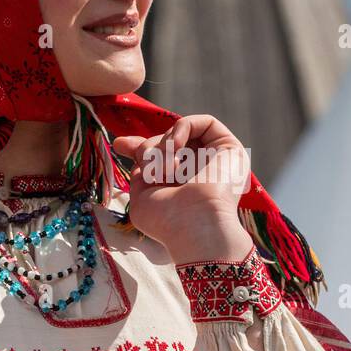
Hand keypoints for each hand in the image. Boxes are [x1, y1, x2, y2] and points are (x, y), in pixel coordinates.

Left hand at [112, 114, 254, 263]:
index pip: (162, 156)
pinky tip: (175, 148)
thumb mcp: (141, 196)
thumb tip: (124, 143)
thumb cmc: (167, 221)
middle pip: (167, 142)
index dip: (141, 147)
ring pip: (182, 133)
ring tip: (164, 171)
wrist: (194, 227)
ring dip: (163, 146)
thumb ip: (138, 170)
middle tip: (147, 170)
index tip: (121, 145)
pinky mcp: (230, 148)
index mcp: (182, 185)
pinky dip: (181, 128)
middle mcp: (200, 171)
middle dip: (148, 150)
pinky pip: (203, 122)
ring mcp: (216, 159)